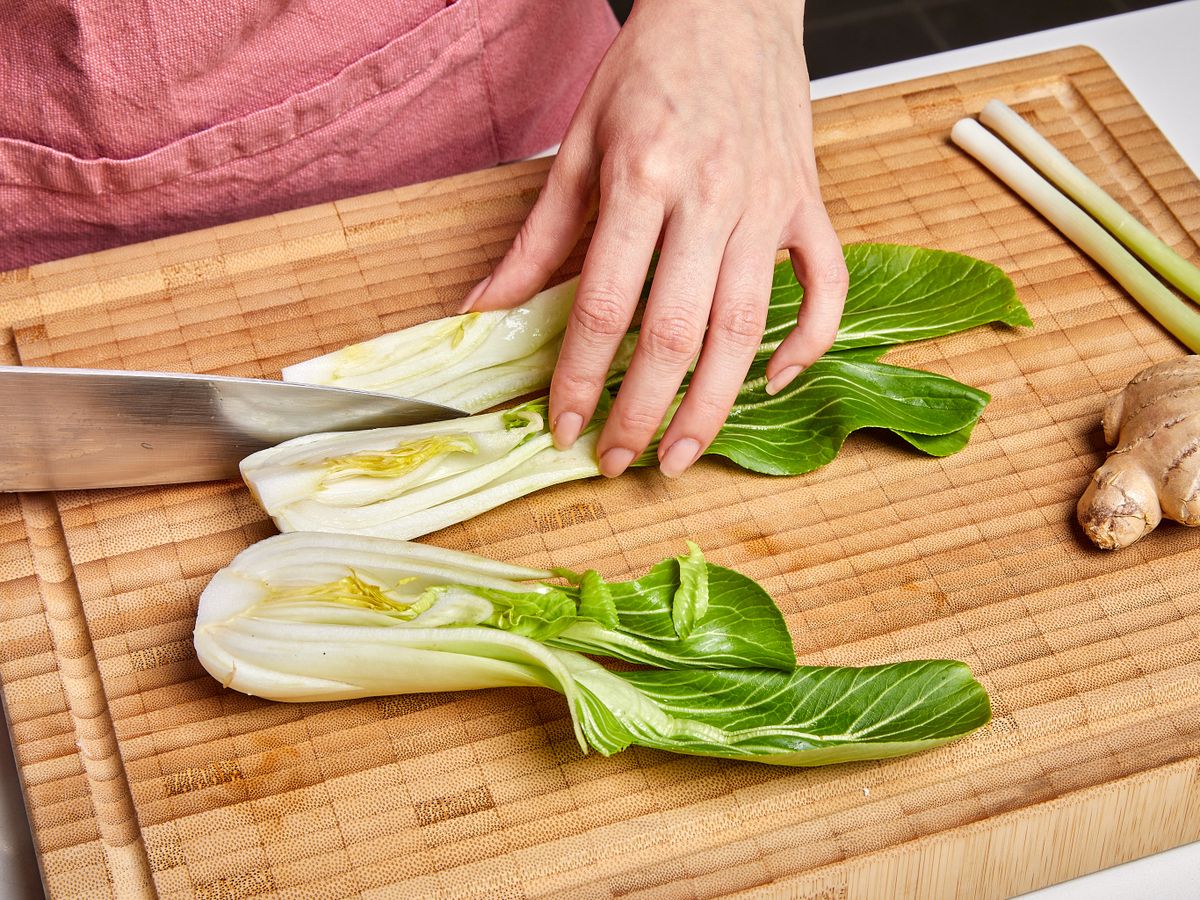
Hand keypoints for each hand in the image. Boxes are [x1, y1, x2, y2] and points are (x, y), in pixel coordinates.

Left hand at [461, 0, 846, 477]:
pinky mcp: (809, 203)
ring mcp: (770, 204)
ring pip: (747, 328)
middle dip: (642, 411)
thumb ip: (537, 237)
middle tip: (618, 461)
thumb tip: (484, 310)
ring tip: (680, 454)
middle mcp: (711, 198)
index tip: (564, 428)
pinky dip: (809, 342)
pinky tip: (774, 382)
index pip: (604, 306)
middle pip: (677, 333)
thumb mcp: (580, 144)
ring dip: (715, 405)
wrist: (733, 3)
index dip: (581, 379)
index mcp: (643, 178)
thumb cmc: (650, 69)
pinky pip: (826, 287)